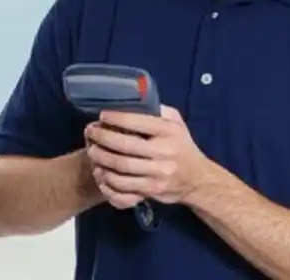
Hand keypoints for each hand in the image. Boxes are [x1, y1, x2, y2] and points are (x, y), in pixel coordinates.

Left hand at [84, 105, 213, 207]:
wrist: (198, 180)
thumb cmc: (181, 146)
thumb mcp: (176, 123)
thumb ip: (158, 111)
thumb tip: (134, 99)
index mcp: (169, 132)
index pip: (138, 122)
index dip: (116, 118)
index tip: (102, 115)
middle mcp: (165, 152)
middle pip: (125, 146)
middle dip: (103, 138)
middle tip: (91, 132)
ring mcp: (159, 174)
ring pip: (122, 167)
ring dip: (102, 159)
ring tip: (92, 151)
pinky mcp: (153, 190)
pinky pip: (124, 187)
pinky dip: (108, 180)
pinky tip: (101, 172)